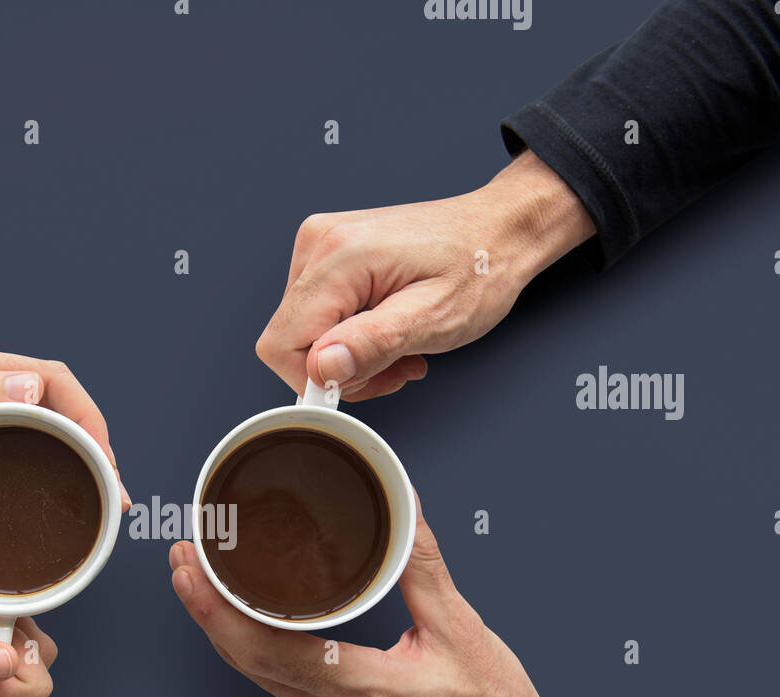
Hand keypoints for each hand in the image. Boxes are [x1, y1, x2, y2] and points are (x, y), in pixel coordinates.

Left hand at [0, 340, 129, 509]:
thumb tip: (30, 387)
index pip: (53, 381)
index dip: (88, 420)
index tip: (103, 462)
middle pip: (59, 402)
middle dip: (94, 443)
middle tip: (111, 493)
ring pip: (42, 421)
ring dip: (74, 453)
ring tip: (93, 495)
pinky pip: (16, 437)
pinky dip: (43, 460)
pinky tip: (45, 485)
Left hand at [167, 505, 627, 696]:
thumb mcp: (460, 628)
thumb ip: (423, 565)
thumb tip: (403, 508)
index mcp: (357, 686)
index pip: (262, 647)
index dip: (215, 607)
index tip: (190, 567)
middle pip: (244, 660)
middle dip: (205, 609)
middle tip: (182, 560)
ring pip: (258, 676)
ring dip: (225, 629)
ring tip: (203, 583)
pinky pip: (280, 685)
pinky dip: (255, 649)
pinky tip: (250, 622)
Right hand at [256, 150, 595, 401]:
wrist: (498, 231)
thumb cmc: (477, 268)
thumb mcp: (433, 318)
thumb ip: (372, 344)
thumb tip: (321, 368)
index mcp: (340, 256)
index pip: (281, 344)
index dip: (316, 378)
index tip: (361, 382)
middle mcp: (321, 244)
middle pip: (290, 340)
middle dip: (339, 368)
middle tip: (393, 366)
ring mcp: (321, 246)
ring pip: (303, 333)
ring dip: (349, 355)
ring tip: (398, 346)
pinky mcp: (329, 255)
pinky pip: (317, 316)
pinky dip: (350, 336)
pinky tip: (387, 330)